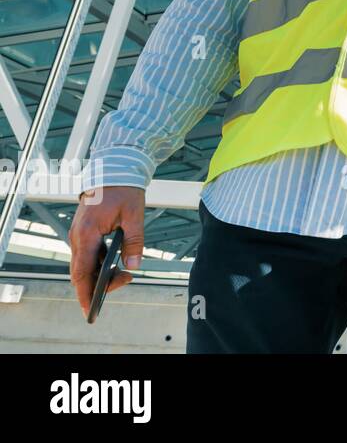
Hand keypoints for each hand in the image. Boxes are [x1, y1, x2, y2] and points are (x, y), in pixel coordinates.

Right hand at [68, 186, 145, 318]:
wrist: (114, 170)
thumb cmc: (123, 190)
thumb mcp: (134, 215)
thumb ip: (134, 241)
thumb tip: (134, 264)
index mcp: (86, 233)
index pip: (82, 271)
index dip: (85, 292)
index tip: (91, 309)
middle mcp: (78, 237)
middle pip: (81, 272)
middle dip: (96, 286)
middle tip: (119, 288)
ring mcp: (80, 235)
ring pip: (84, 265)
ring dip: (100, 275)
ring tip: (125, 276)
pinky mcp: (85, 233)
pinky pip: (89, 255)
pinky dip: (100, 265)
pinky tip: (116, 267)